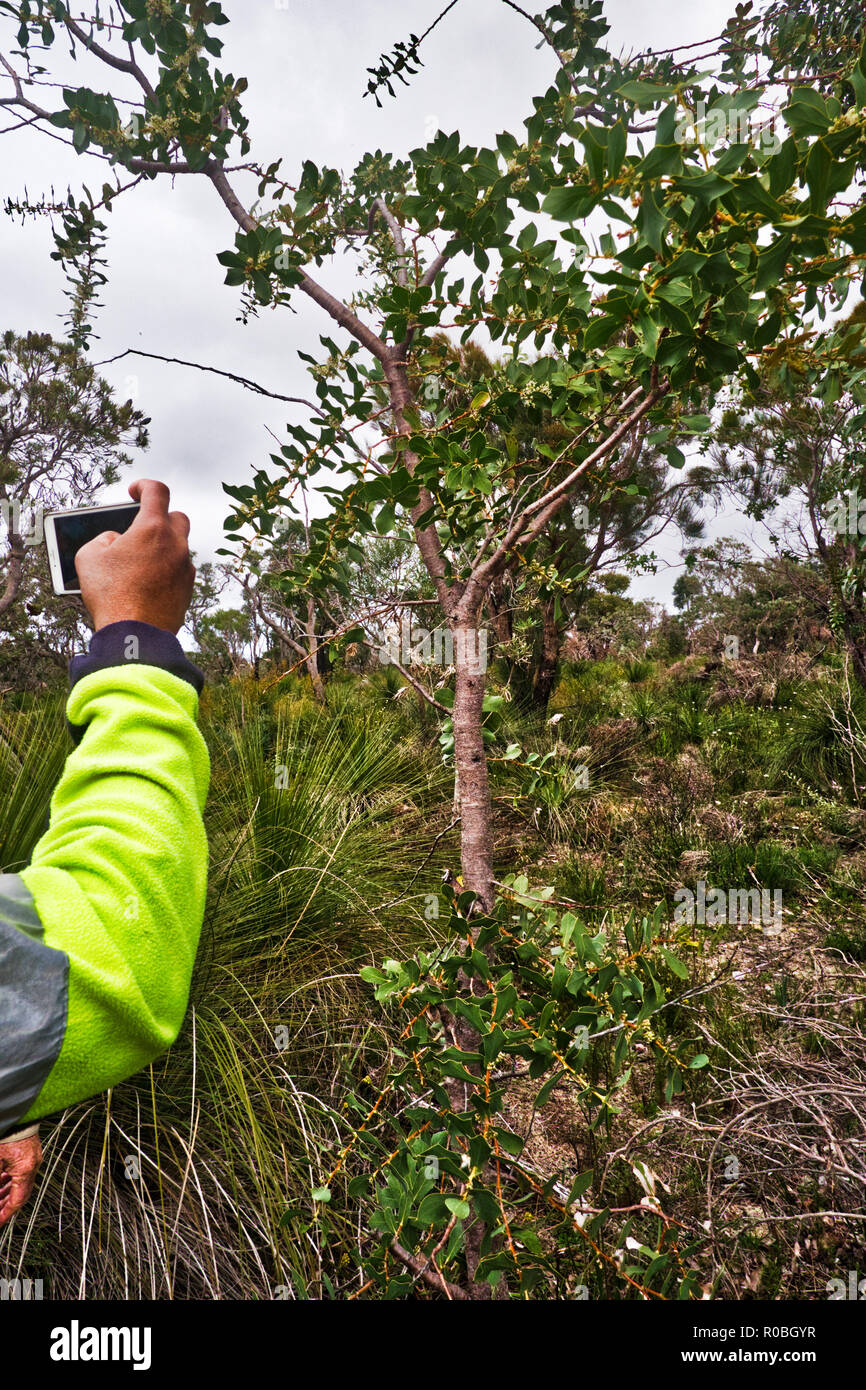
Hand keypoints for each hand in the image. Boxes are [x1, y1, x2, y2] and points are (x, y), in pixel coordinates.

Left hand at [0, 1132, 41, 1225]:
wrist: (18, 1113)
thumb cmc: (8, 1133)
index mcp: (25, 1169)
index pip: (17, 1200)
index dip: (6, 1214)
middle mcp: (32, 1164)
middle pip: (21, 1193)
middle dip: (6, 1204)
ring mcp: (33, 1157)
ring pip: (20, 1183)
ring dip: (7, 1192)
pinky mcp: (30, 1150)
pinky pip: (21, 1172)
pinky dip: (10, 1179)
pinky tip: (0, 1180)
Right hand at [75, 478, 195, 634]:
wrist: (135, 636)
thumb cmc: (112, 596)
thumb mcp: (89, 557)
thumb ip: (103, 538)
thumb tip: (116, 540)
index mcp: (152, 529)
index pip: (157, 491)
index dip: (144, 486)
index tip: (134, 491)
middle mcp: (176, 545)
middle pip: (177, 518)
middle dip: (160, 517)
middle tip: (141, 528)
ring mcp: (185, 568)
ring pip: (179, 547)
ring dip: (162, 547)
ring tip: (140, 561)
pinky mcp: (188, 589)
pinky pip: (180, 570)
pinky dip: (166, 570)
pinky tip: (149, 581)